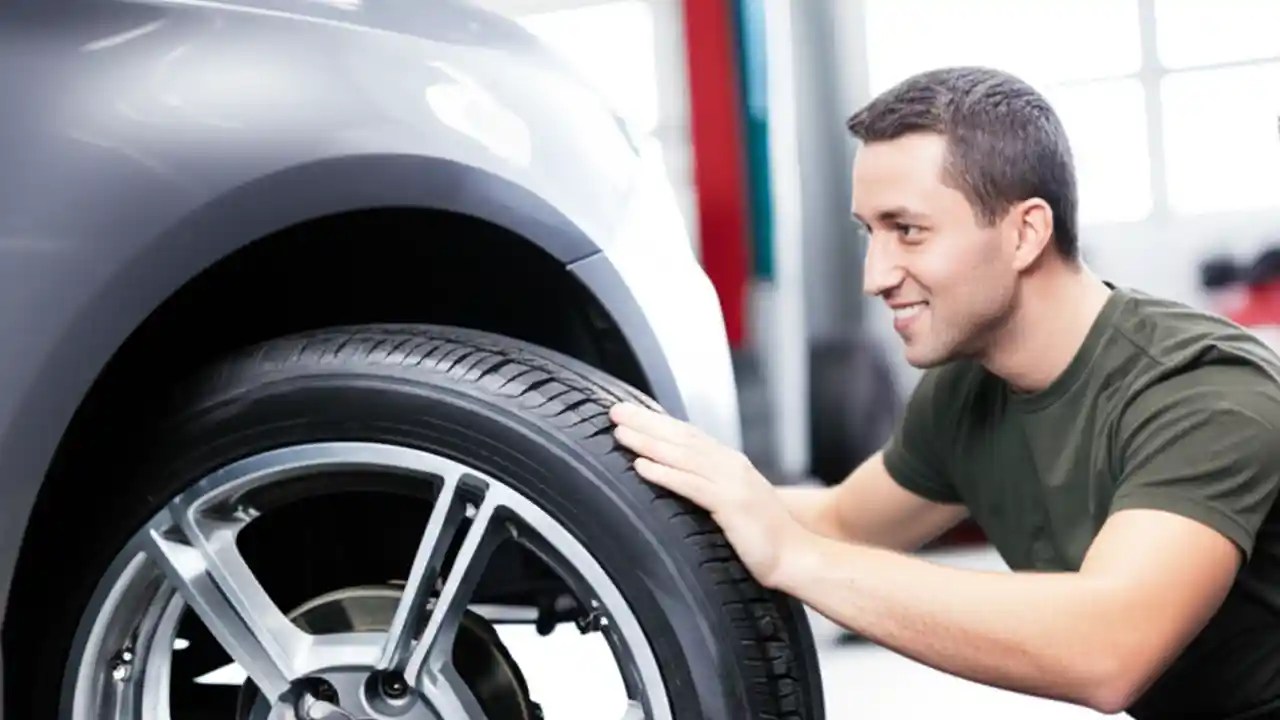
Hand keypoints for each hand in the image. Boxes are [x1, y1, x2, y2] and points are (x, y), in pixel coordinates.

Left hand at [609, 401, 805, 588]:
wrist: (795, 556)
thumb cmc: (764, 535)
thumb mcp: (734, 501)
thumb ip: (710, 485)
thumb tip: (679, 478)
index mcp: (730, 463)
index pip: (687, 435)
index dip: (657, 422)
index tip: (629, 413)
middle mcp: (730, 465)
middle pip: (681, 438)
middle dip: (646, 423)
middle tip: (616, 411)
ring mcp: (731, 483)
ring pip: (682, 456)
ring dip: (648, 442)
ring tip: (621, 433)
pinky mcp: (731, 504)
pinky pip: (691, 486)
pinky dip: (666, 474)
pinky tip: (643, 467)